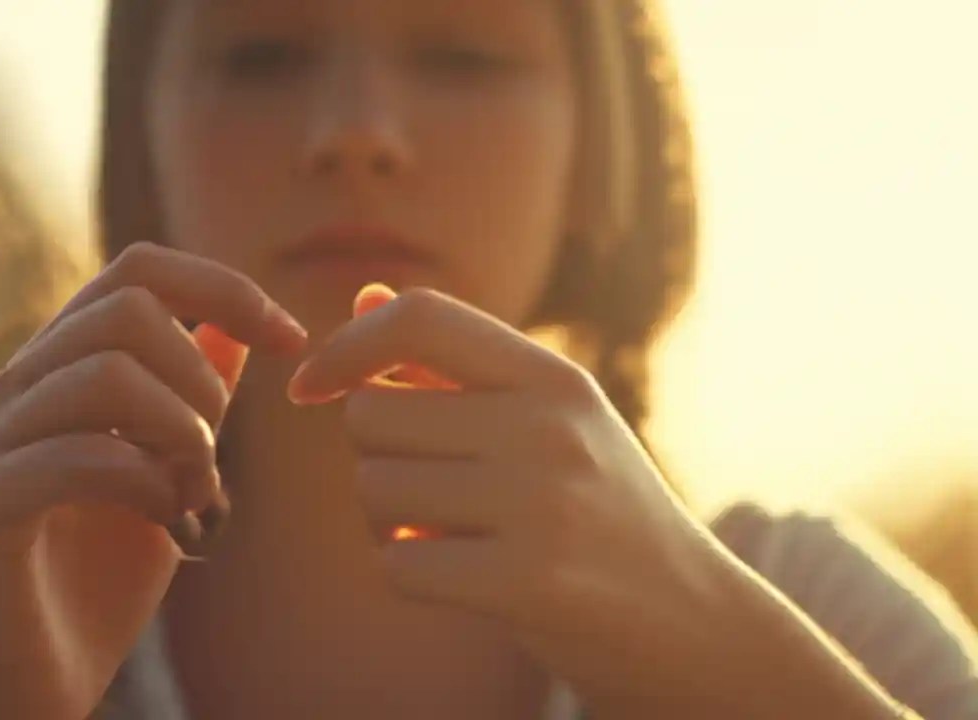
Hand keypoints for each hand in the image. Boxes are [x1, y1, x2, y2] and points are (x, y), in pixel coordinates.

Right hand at [0, 244, 306, 719]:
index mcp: (59, 368)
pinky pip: (81, 455)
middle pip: (126, 309)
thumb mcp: (169, 470)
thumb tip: (232, 324)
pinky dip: (147, 484)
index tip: (293, 340)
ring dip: (181, 434)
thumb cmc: (105, 577)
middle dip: (203, 382)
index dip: (224, 289)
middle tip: (215, 461)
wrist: (39, 678)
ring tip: (193, 496)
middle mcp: (14, 388)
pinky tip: (166, 522)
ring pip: (106, 373)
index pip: (137, 272)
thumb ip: (189, 397)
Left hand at [288, 285, 737, 710]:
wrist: (683, 617)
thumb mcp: (547, 418)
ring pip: (372, 489)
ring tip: (448, 530)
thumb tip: (367, 297)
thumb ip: (453, 361)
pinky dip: (407, 571)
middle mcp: (548, 428)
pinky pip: (394, 564)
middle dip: (375, 456)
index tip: (311, 386)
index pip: (420, 317)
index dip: (347, 346)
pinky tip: (455, 572)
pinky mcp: (526, 582)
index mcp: (553, 377)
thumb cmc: (594, 506)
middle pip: (371, 414)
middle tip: (427, 487)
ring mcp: (541, 504)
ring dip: (387, 520)